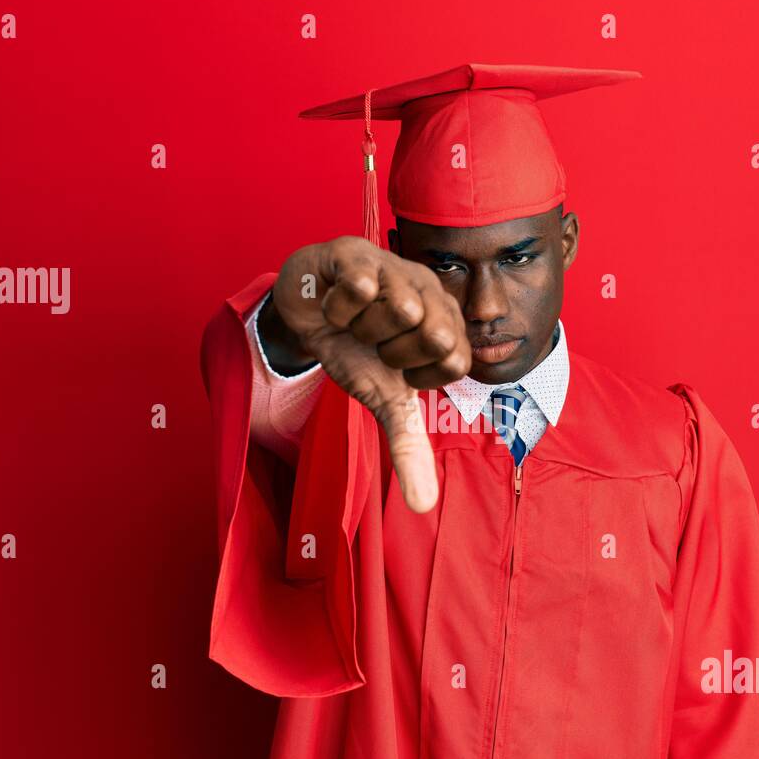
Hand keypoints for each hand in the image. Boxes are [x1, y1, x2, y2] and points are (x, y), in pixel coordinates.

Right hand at [270, 236, 470, 512]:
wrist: (304, 312)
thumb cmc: (355, 349)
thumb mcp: (382, 399)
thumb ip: (407, 447)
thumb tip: (423, 507)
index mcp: (446, 324)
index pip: (454, 361)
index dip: (416, 373)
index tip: (393, 366)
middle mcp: (430, 291)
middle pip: (435, 333)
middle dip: (391, 351)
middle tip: (373, 342)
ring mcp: (396, 267)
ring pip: (399, 308)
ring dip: (362, 327)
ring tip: (353, 319)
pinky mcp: (357, 251)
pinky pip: (361, 284)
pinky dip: (338, 306)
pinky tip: (334, 301)